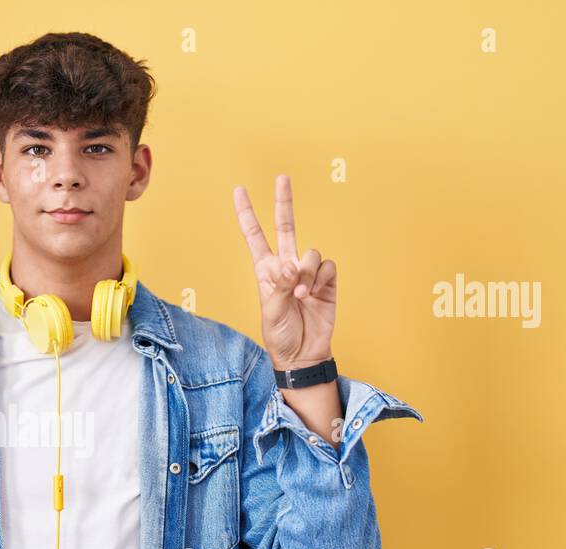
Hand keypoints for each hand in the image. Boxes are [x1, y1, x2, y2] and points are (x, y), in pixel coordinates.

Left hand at [233, 174, 336, 370]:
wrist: (303, 354)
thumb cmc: (281, 335)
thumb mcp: (271, 312)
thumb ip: (279, 286)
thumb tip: (290, 264)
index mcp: (266, 271)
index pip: (255, 236)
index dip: (247, 214)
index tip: (239, 190)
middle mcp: (286, 266)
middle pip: (286, 227)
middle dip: (284, 202)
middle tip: (282, 177)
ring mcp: (307, 272)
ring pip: (309, 253)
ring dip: (305, 272)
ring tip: (301, 294)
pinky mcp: (326, 280)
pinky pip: (326, 266)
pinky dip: (319, 278)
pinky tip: (314, 294)